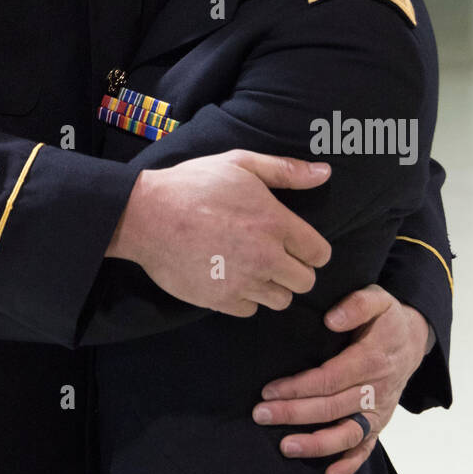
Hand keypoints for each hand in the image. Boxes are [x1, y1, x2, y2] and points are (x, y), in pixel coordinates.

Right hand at [106, 151, 330, 315]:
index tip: (295, 244)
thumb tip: (325, 174)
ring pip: (281, 300)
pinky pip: (251, 310)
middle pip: (305, 282)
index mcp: (275, 223)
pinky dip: (245, 297)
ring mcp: (244, 282)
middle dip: (294, 270)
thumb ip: (286, 170)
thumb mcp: (240, 163)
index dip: (311, 249)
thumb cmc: (194, 184)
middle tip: (273, 255)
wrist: (147, 215)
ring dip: (272, 286)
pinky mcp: (221, 301)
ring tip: (251, 266)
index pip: (320, 254)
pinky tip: (229, 276)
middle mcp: (266, 257)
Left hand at [252, 284, 430, 473]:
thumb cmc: (386, 317)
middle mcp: (376, 389)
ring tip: (285, 447)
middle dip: (294, 414)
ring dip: (316, 444)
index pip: (329, 378)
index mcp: (371, 359)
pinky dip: (350, 464)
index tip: (268, 390)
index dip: (298, 387)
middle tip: (260, 415)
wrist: (414, 338)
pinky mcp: (380, 422)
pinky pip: (367, 448)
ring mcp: (379, 409)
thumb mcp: (378, 298)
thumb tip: (331, 319)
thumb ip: (356, 304)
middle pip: (331, 407)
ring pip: (347, 433)